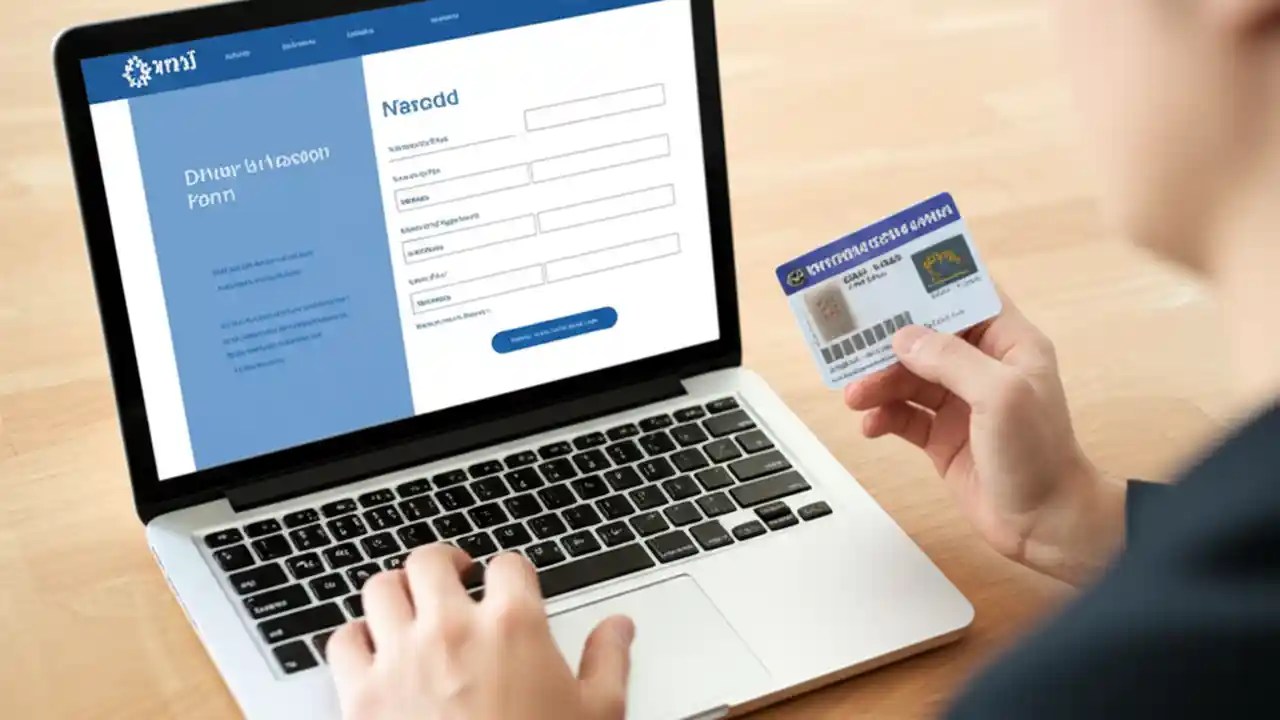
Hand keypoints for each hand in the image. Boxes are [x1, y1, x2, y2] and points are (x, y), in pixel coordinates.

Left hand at [328, 546, 634, 719]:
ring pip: (381, 588)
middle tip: (455, 577)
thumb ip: (607, 661)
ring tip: (411, 605)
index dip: (510, 571)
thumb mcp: (597, 714)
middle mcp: (452, 629)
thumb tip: (619, 627)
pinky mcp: (361, 694)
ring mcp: (401, 658)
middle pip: (431, 560)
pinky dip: (355, 638)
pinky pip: (342, 641)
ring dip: (397, 592)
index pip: (507, 564)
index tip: (508, 584)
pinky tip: (372, 648)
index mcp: (513, 626)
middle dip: (445, 564)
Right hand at [844, 297, 1124, 584]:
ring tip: (856, 396)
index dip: (931, 283)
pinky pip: (903, 415)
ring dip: (878, 382)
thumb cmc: (1040, 456)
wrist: (1046, 524)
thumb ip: (950, 360)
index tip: (891, 276)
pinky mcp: (942, 436)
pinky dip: (882, 416)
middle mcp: (984, 368)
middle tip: (852, 343)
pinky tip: (871, 424)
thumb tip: (904, 337)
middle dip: (888, 341)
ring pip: (907, 377)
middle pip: (925, 338)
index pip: (968, 296)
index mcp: (1009, 344)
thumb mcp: (1000, 394)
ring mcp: (961, 403)